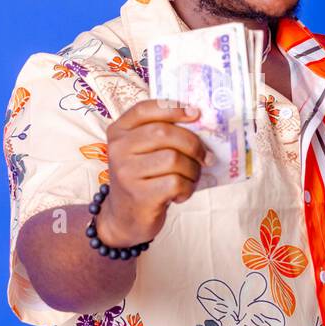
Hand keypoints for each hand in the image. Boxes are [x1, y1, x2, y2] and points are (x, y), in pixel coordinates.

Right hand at [96, 98, 211, 244]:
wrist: (124, 217)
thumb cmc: (142, 178)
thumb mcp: (143, 151)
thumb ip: (162, 134)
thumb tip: (199, 121)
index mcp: (118, 131)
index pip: (145, 109)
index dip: (173, 108)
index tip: (196, 114)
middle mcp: (118, 149)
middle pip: (165, 133)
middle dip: (193, 144)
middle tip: (206, 157)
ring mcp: (127, 172)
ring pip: (174, 159)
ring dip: (192, 170)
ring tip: (190, 178)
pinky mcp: (140, 195)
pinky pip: (176, 183)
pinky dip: (187, 188)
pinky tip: (180, 194)